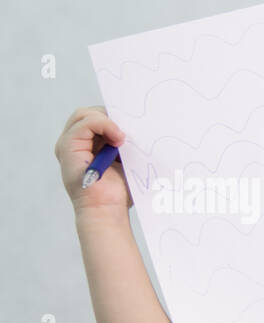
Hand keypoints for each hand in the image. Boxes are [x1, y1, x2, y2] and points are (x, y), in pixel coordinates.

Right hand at [54, 105, 134, 220]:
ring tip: (123, 138)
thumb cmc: (118, 192)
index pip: (96, 118)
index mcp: (86, 145)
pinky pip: (85, 123)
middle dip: (111, 117)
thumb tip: (136, 123)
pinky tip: (118, 138)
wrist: (107, 210)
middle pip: (89, 113)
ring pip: (85, 114)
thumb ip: (124, 142)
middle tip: (130, 130)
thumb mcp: (125, 160)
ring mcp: (68, 145)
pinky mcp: (67, 147)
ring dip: (108, 121)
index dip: (113, 117)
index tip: (132, 125)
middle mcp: (74, 143)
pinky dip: (103, 124)